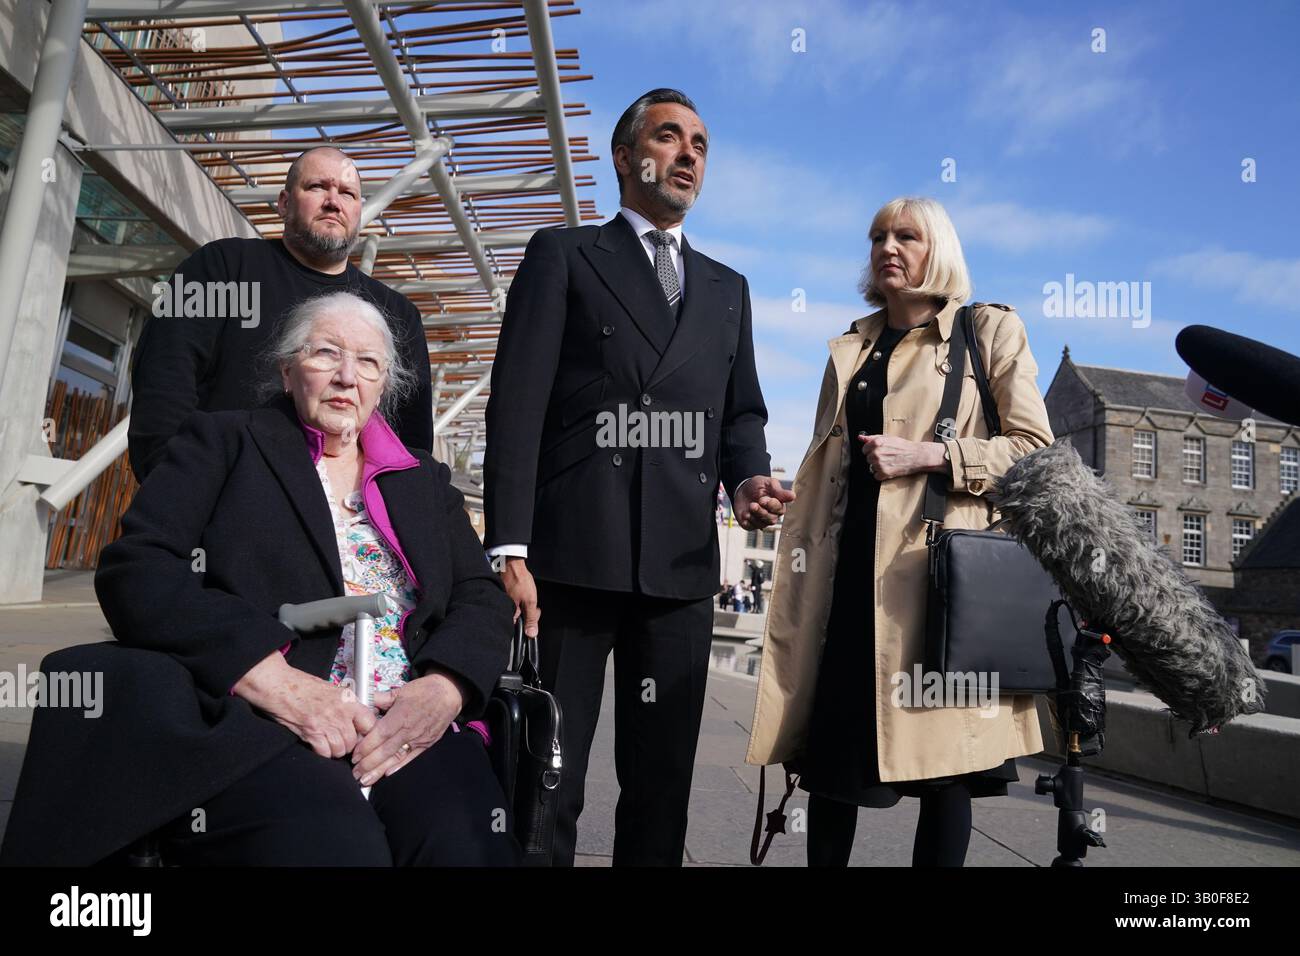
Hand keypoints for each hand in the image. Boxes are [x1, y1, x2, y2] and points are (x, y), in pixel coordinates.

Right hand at [233, 650, 376, 758]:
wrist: (280, 685)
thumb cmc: (303, 686)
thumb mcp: (333, 690)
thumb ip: (347, 705)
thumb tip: (358, 719)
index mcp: (348, 700)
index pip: (370, 723)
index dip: (366, 733)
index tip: (360, 735)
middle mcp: (340, 713)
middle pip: (354, 741)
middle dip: (347, 745)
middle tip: (339, 741)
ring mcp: (327, 723)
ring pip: (340, 750)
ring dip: (334, 750)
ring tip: (327, 743)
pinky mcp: (312, 733)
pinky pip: (325, 752)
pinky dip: (322, 753)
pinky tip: (317, 745)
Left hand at [351, 672, 464, 785]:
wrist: (449, 693)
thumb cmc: (425, 691)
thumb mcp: (401, 690)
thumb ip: (381, 699)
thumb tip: (364, 703)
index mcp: (401, 714)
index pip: (380, 734)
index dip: (366, 746)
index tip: (355, 755)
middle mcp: (409, 729)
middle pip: (386, 750)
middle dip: (369, 763)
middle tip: (355, 772)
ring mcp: (419, 738)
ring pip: (397, 757)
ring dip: (380, 770)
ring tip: (366, 779)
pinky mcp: (426, 744)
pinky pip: (412, 758)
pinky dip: (400, 767)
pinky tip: (388, 774)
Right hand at [500, 556, 539, 637]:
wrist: (512, 564)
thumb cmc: (520, 580)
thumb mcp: (530, 601)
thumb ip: (531, 618)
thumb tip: (531, 634)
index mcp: (510, 613)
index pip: (521, 626)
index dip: (530, 621)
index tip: (535, 611)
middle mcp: (505, 608)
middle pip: (520, 617)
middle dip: (529, 611)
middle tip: (533, 601)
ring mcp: (505, 601)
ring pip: (519, 608)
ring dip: (526, 603)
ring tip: (528, 593)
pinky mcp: (506, 594)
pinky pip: (515, 600)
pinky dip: (521, 597)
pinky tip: (523, 591)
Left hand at [734, 475, 795, 529]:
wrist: (742, 489)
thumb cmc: (758, 486)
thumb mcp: (768, 483)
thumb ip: (779, 491)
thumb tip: (793, 496)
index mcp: (779, 505)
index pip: (779, 510)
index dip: (771, 505)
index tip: (762, 499)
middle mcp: (772, 515)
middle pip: (771, 519)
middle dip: (761, 512)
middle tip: (753, 504)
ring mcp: (762, 521)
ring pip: (762, 524)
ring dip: (754, 516)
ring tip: (749, 507)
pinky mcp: (751, 525)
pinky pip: (751, 527)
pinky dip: (747, 521)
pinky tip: (744, 514)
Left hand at [858, 434, 945, 479]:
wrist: (916, 456)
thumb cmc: (903, 446)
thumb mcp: (888, 438)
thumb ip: (872, 438)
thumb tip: (860, 438)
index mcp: (876, 443)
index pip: (864, 449)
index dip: (871, 450)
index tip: (878, 451)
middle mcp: (877, 453)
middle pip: (868, 459)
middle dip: (875, 458)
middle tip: (886, 456)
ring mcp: (880, 464)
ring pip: (872, 467)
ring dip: (878, 466)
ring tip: (889, 462)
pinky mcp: (884, 473)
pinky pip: (876, 476)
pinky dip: (882, 474)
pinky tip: (889, 468)